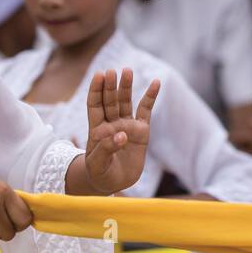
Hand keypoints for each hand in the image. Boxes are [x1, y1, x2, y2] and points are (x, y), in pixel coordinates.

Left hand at [84, 67, 159, 193]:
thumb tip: (122, 135)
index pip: (95, 104)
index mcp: (97, 128)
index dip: (96, 90)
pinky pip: (146, 110)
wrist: (112, 182)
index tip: (99, 76)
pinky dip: (151, 96)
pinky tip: (156, 82)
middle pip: (110, 101)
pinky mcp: (141, 130)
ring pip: (126, 102)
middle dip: (111, 86)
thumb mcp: (97, 164)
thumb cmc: (99, 172)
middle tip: (112, 72)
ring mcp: (126, 125)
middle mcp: (111, 122)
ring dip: (126, 87)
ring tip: (127, 71)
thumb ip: (107, 148)